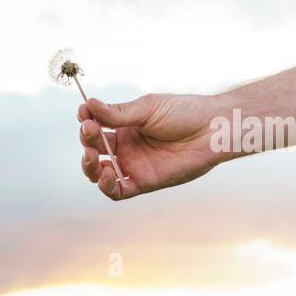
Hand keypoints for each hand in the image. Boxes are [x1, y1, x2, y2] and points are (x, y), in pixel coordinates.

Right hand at [78, 93, 223, 199]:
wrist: (212, 129)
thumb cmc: (185, 113)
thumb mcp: (147, 108)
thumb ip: (118, 113)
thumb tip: (88, 104)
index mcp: (126, 128)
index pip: (96, 128)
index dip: (86, 121)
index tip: (83, 112)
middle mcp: (127, 148)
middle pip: (95, 150)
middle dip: (87, 140)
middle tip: (90, 129)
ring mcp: (134, 165)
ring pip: (100, 173)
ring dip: (89, 165)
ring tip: (92, 154)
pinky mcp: (144, 182)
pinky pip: (118, 191)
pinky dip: (105, 186)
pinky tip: (104, 175)